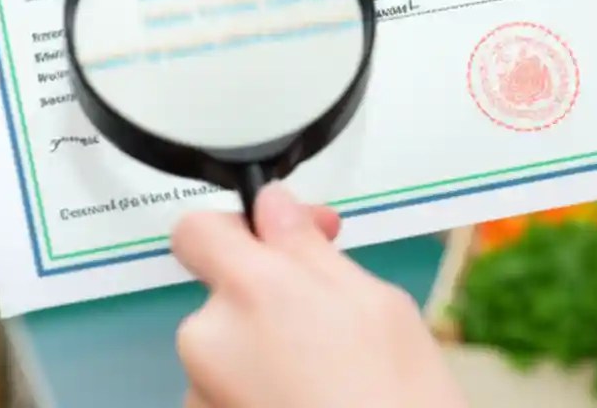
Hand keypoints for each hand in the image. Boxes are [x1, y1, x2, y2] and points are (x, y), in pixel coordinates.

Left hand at [172, 184, 465, 407]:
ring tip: (330, 376)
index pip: (197, 229)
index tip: (280, 237)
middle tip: (333, 320)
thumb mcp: (379, 305)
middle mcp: (211, 339)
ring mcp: (201, 392)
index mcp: (252, 290)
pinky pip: (226, 391)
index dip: (238, 228)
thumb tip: (274, 208)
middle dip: (270, 298)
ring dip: (268, 351)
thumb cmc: (399, 403)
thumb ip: (309, 251)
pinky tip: (310, 400)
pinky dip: (260, 392)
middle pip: (222, 294)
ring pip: (230, 347)